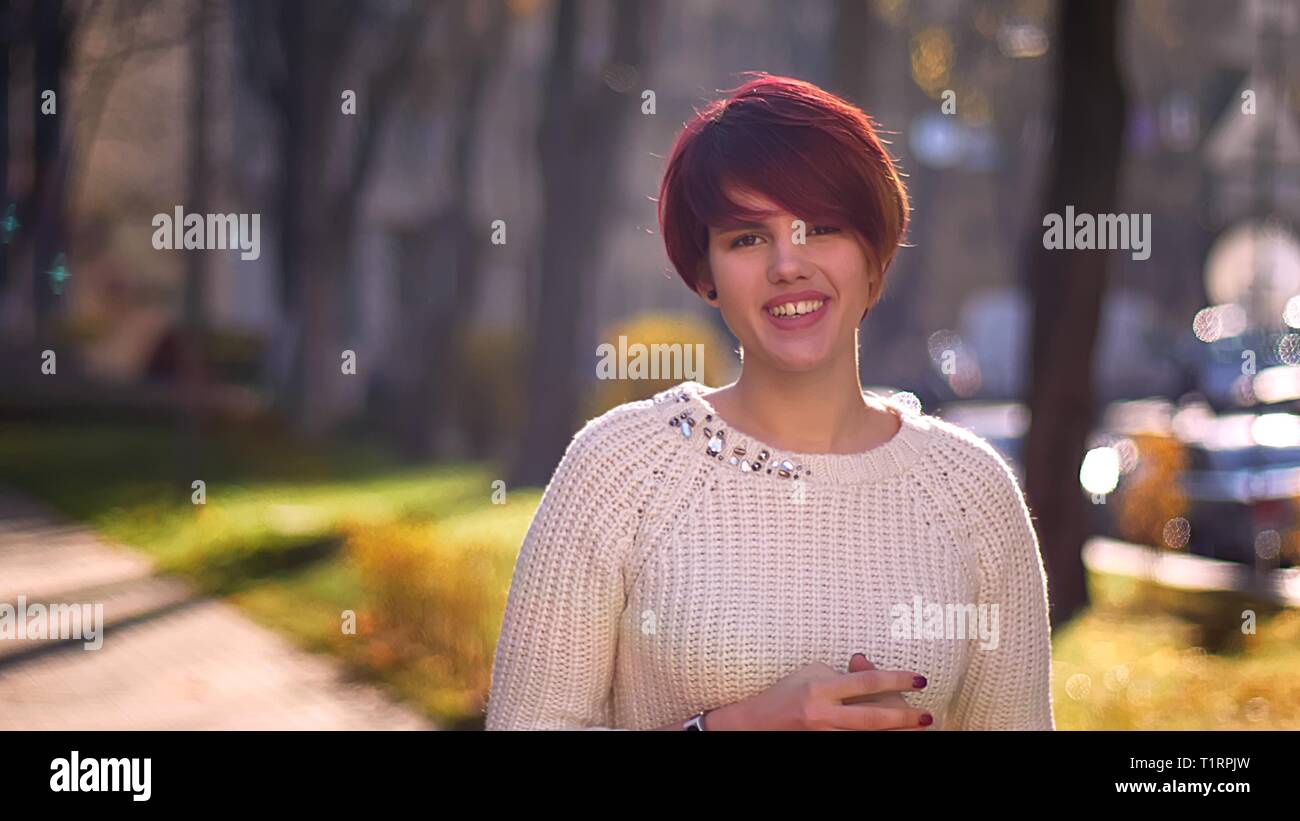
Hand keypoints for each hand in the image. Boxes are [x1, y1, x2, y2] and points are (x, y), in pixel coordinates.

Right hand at [725, 658, 931, 729]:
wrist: (756, 725)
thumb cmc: (785, 693)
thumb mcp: (810, 673)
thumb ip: (841, 671)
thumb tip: (868, 666)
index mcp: (821, 689)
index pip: (866, 683)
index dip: (896, 679)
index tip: (919, 679)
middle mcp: (824, 715)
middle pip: (873, 717)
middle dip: (904, 716)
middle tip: (926, 716)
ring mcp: (825, 735)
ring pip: (867, 735)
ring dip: (895, 733)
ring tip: (917, 729)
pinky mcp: (825, 745)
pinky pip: (854, 741)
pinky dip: (873, 737)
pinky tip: (889, 735)